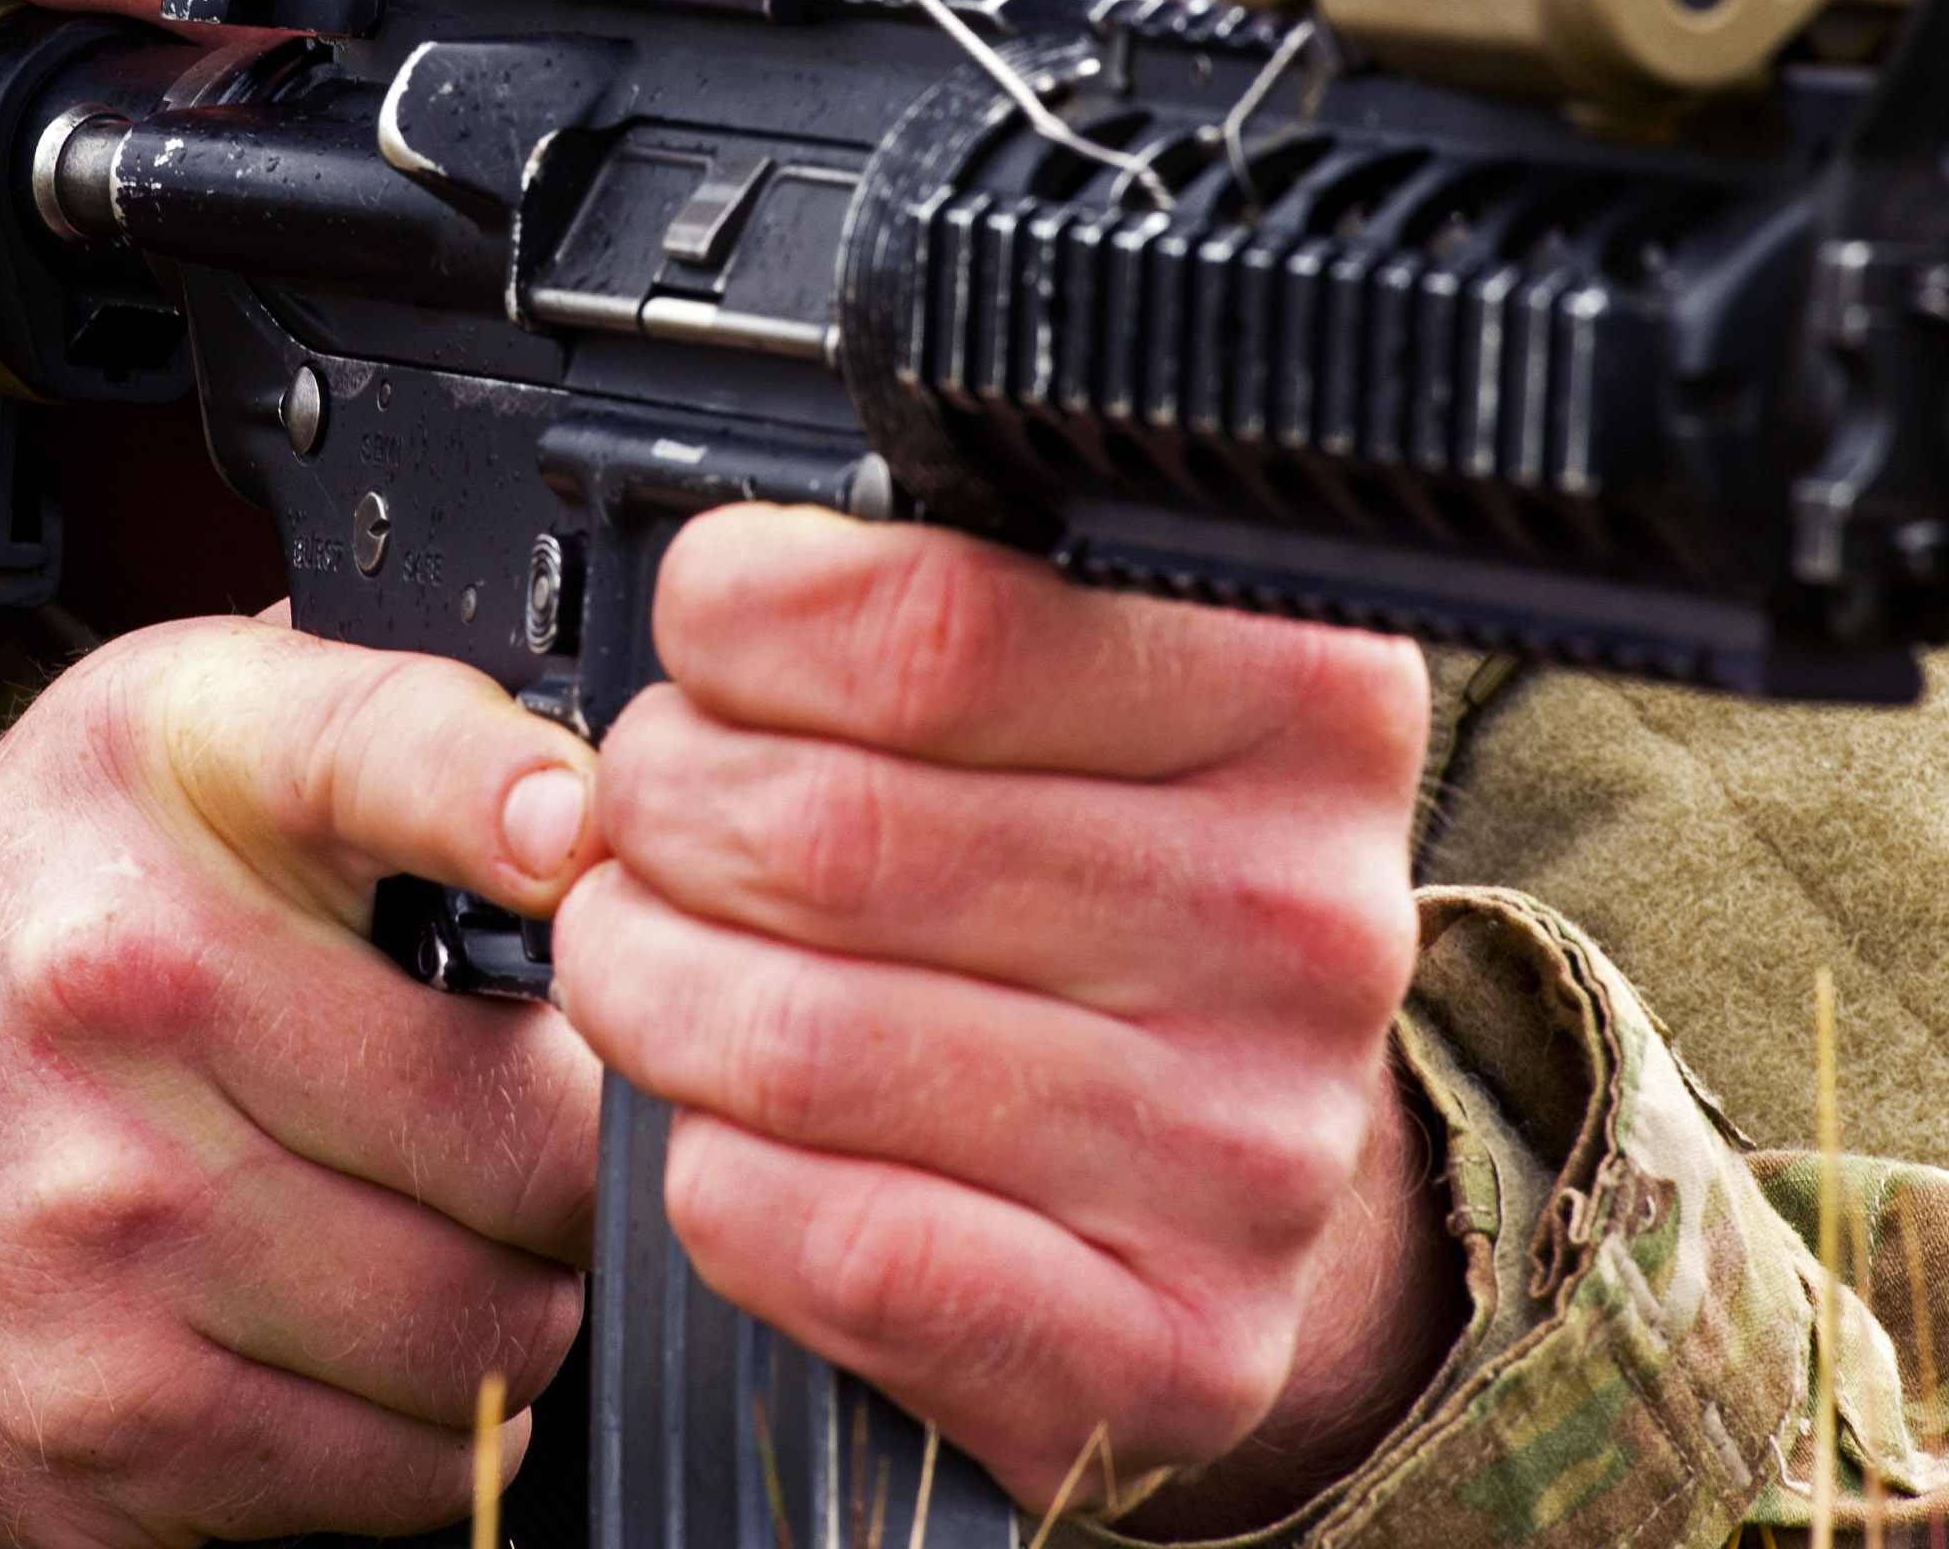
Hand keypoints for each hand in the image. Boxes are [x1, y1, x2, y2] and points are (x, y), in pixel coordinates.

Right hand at [0, 618, 608, 1548]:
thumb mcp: (175, 741)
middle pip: (530, 1132)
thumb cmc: (27, 927)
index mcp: (171, 780)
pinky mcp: (102, 1427)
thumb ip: (391, 722)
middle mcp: (130, 989)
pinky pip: (392, 1469)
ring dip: (522, 1307)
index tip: (586, 842)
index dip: (516, 795)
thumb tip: (609, 780)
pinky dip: (431, 1435)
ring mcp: (109, 1227)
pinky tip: (369, 1351)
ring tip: (462, 1249)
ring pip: (488, 1329)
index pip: (383, 752)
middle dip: (583, 1157)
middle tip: (548, 1140)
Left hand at [558, 508, 1460, 1532]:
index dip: (738, 623)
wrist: (1234, 1178)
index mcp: (1297, 694)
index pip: (929, 616)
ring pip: (799, 1043)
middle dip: (657, 814)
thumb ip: (913, 603)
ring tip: (646, 964)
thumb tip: (708, 601)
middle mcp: (1303, 915)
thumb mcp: (1071, 680)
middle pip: (827, 832)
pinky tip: (733, 1136)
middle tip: (645, 824)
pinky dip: (715, 1178)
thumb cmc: (1096, 889)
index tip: (704, 647)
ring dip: (646, 994)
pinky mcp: (1175, 1347)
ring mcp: (1251, 1148)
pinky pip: (838, 1243)